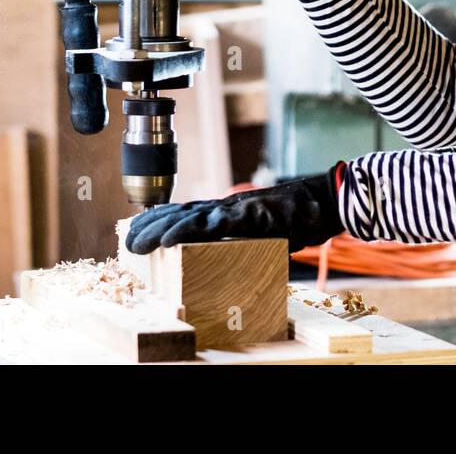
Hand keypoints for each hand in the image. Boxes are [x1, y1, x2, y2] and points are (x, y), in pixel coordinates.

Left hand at [123, 164, 344, 254]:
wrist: (328, 200)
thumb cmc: (302, 216)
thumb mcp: (267, 230)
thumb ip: (246, 239)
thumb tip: (233, 256)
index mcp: (231, 209)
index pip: (187, 212)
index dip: (160, 219)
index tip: (137, 229)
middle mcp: (229, 206)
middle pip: (181, 213)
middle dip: (151, 227)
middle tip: (126, 241)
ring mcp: (238, 209)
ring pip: (189, 218)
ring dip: (160, 231)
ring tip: (137, 244)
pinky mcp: (249, 216)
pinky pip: (213, 226)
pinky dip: (187, 232)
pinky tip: (168, 241)